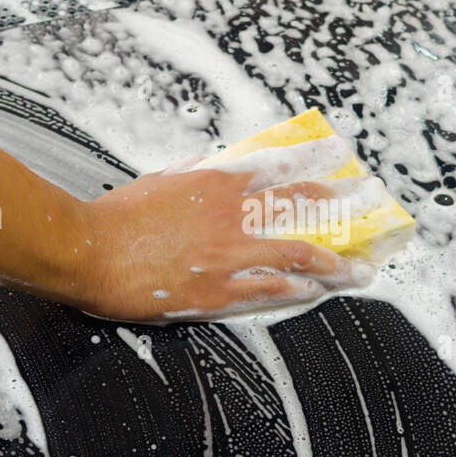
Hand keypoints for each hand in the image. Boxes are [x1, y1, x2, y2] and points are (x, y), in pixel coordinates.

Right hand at [69, 166, 374, 321]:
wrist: (87, 251)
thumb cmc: (117, 218)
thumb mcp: (158, 182)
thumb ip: (190, 173)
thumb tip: (208, 163)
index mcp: (215, 184)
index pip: (279, 170)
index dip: (314, 169)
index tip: (338, 166)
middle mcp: (232, 214)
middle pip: (300, 207)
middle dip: (340, 206)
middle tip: (368, 209)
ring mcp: (230, 253)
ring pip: (298, 254)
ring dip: (335, 262)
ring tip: (359, 268)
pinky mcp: (219, 289)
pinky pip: (273, 290)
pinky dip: (301, 290)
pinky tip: (318, 293)